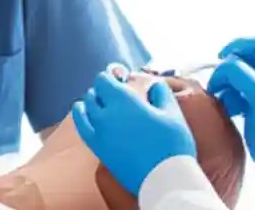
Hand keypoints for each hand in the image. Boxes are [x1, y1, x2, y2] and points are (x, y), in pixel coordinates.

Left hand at [72, 68, 196, 195]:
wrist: (164, 179)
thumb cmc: (171, 144)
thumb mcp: (172, 113)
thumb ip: (161, 93)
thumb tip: (154, 85)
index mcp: (123, 101)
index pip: (103, 80)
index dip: (111, 76)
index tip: (120, 77)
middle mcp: (106, 115)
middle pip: (93, 94)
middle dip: (102, 89)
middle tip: (115, 91)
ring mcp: (99, 133)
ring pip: (84, 109)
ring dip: (91, 102)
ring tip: (100, 102)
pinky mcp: (98, 149)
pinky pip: (82, 128)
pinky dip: (81, 118)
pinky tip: (85, 115)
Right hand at [206, 37, 254, 181]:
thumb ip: (242, 75)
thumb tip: (224, 65)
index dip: (238, 46)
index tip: (221, 57)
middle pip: (243, 60)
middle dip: (227, 70)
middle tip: (217, 84)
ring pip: (235, 76)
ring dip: (225, 84)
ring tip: (222, 99)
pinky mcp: (252, 104)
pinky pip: (233, 92)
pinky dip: (227, 97)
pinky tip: (228, 109)